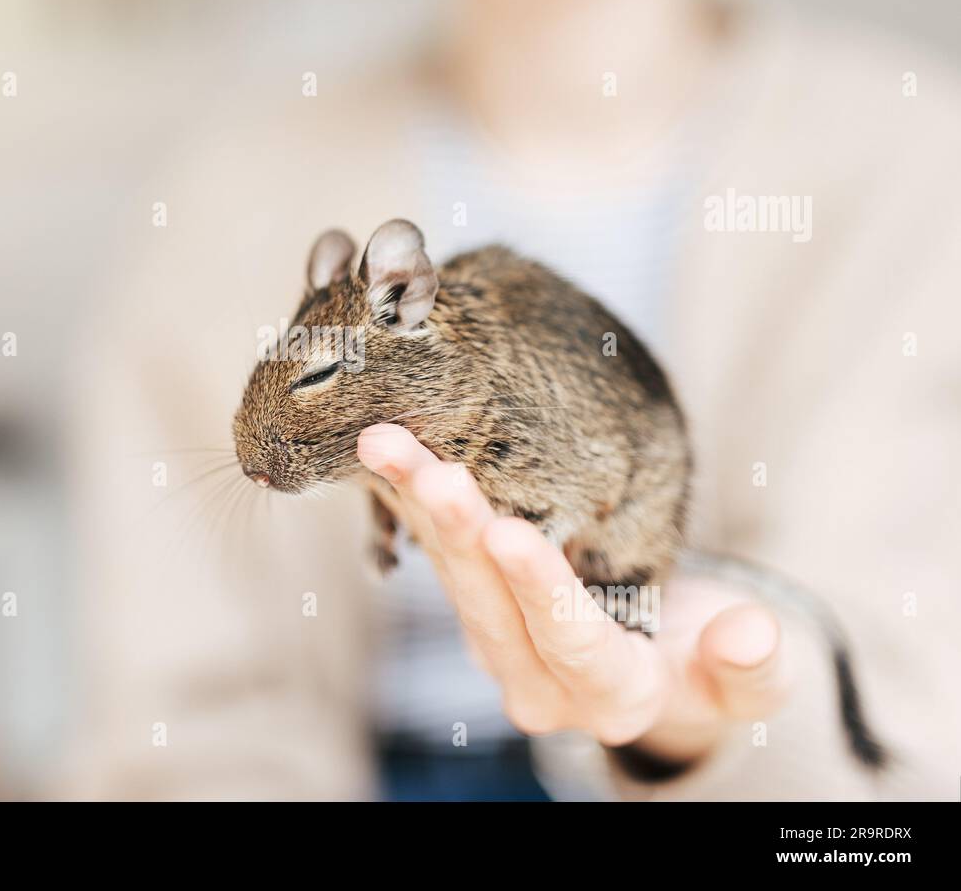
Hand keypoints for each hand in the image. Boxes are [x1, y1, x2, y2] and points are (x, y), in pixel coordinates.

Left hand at [357, 423, 790, 766]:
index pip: (572, 642)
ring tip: (387, 443)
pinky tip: (386, 447)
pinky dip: (408, 496)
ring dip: (417, 504)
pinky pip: (436, 545)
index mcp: (609, 695)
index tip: (510, 535)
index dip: (542, 590)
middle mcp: (535, 678)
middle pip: (491, 605)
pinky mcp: (472, 601)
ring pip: (450, 569)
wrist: (655, 655)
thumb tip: (752, 633)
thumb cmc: (704, 657)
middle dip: (460, 534)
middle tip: (433, 473)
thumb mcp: (746, 678)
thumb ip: (753, 668)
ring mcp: (494, 640)